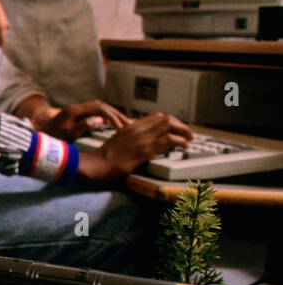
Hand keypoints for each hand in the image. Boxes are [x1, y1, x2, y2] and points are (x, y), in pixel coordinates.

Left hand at [33, 99, 130, 139]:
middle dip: (116, 114)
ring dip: (112, 116)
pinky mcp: (76, 117)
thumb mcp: (66, 134)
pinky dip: (106, 118)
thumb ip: (83, 126)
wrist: (34, 137)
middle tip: (130, 125)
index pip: (100, 108)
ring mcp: (76, 112)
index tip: (123, 126)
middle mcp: (76, 109)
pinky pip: (95, 114)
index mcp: (74, 111)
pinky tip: (114, 126)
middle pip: (102, 106)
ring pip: (99, 110)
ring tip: (125, 125)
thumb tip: (100, 120)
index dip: (113, 116)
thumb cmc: (49, 137)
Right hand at [76, 111, 192, 184]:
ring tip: (190, 139)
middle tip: (188, 134)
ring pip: (170, 126)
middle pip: (166, 119)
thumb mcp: (114, 145)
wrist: (94, 167)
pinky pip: (169, 140)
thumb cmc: (101, 161)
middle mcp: (136, 129)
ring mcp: (141, 139)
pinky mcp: (144, 150)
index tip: (176, 131)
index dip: (170, 122)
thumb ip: (127, 141)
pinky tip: (185, 146)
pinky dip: (180, 141)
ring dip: (184, 131)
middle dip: (180, 125)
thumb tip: (137, 146)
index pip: (156, 117)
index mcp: (129, 127)